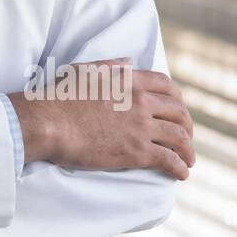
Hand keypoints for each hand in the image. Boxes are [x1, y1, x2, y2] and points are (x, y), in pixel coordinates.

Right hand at [9, 57, 195, 180]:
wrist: (48, 122)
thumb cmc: (59, 96)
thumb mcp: (85, 71)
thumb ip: (110, 66)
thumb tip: (128, 62)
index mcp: (129, 81)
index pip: (166, 85)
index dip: (177, 98)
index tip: (178, 108)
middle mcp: (140, 101)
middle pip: (179, 112)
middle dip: (187, 125)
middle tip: (186, 136)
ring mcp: (141, 127)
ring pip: (179, 137)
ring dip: (188, 150)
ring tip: (188, 159)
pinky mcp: (137, 151)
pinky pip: (169, 160)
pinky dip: (179, 168)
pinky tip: (181, 174)